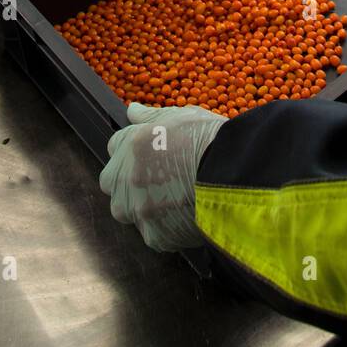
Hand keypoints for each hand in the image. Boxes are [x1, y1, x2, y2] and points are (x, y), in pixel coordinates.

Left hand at [99, 102, 227, 251]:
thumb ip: (150, 116)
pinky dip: (168, 228)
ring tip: (177, 198)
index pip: (116, 147)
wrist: (231, 172)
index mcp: (129, 145)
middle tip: (164, 178)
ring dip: (146, 207)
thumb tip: (132, 111)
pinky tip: (188, 214)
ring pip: (131, 212)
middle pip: (115, 183)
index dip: (136, 150)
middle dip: (131, 181)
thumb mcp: (180, 116)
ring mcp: (138, 210)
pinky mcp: (155, 235)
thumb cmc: (208, 140)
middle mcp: (125, 178)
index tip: (154, 154)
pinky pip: (154, 234)